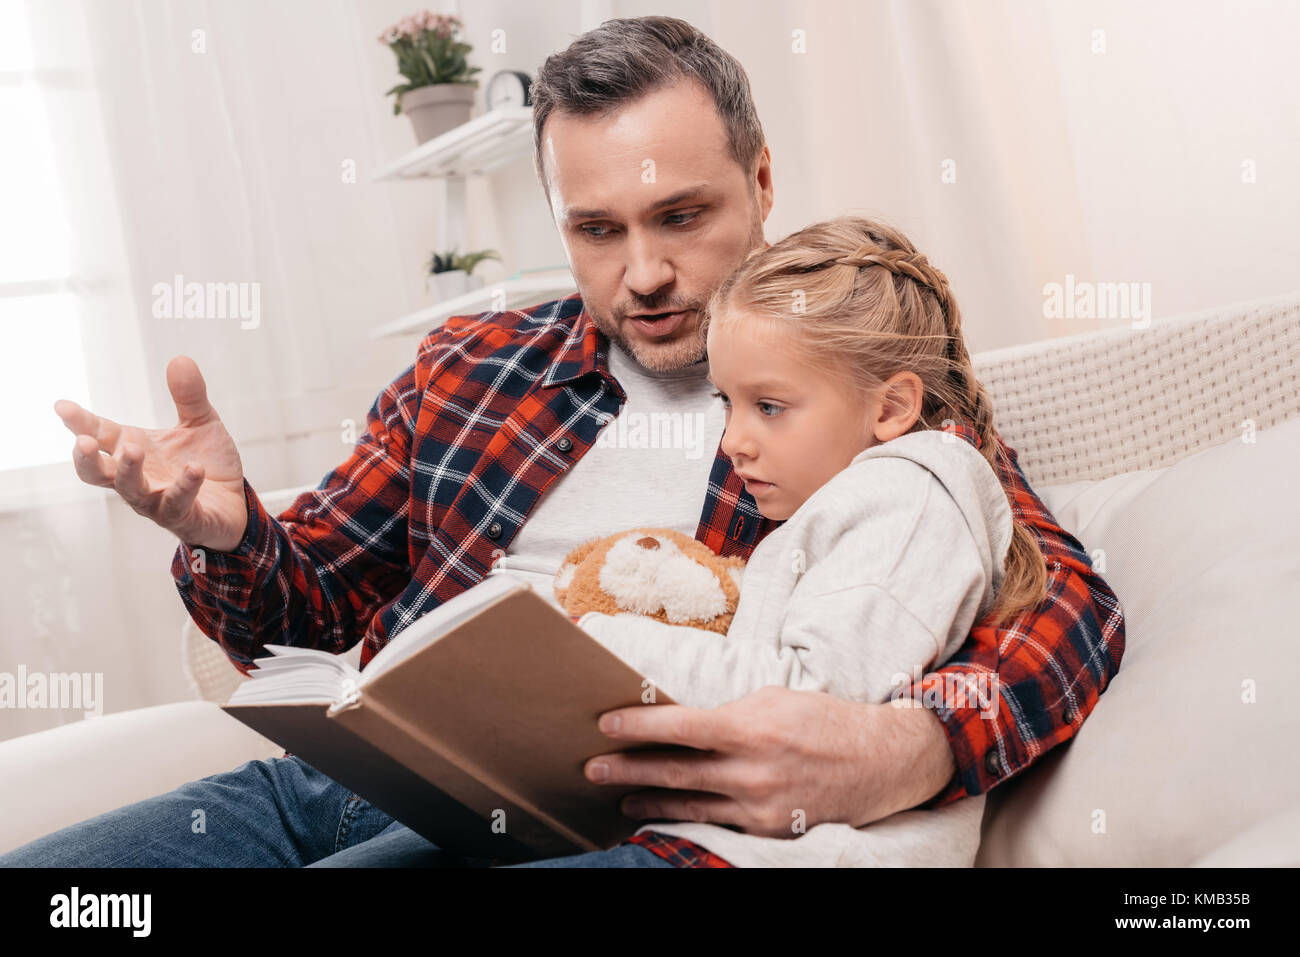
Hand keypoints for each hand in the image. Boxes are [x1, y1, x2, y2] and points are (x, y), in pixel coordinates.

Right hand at [54, 356, 248, 551]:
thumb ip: (189, 396)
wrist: (233, 504)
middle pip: (97, 472)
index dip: (79, 422)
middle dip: (86, 459)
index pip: (99, 434)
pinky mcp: (182, 517)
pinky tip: (195, 469)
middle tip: (82, 441)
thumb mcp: (201, 423)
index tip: (62, 406)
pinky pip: (177, 503)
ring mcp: (156, 500)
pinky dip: (185, 486)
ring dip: (129, 470)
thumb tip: (180, 359)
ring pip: (130, 490)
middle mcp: (138, 476)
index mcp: (133, 448)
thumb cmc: (206, 463)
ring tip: (134, 449)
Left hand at [584, 686, 955, 836]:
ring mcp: (760, 806)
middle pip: (676, 771)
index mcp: (753, 727)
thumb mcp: (776, 702)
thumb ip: (730, 715)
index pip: (681, 726)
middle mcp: (753, 771)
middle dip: (629, 769)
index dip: (640, 725)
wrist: (883, 762)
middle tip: (593, 766)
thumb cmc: (827, 721)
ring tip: (620, 797)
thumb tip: (687, 723)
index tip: (607, 722)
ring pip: (691, 804)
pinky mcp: (769, 830)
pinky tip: (666, 816)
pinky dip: (689, 819)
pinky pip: (719, 822)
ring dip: (650, 801)